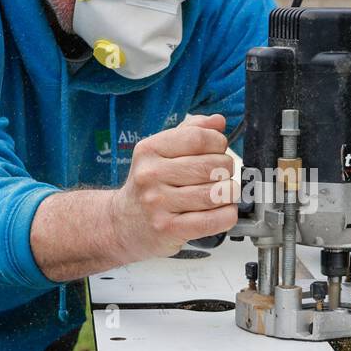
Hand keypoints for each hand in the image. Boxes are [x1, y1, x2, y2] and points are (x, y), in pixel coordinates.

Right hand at [109, 114, 238, 257]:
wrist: (122, 224)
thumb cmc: (148, 187)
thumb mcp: (161, 153)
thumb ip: (190, 132)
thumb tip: (218, 121)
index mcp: (150, 150)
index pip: (198, 138)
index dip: (218, 143)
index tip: (218, 151)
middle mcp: (150, 174)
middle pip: (211, 166)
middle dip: (225, 170)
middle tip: (221, 176)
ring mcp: (158, 203)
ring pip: (216, 193)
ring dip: (228, 194)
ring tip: (221, 194)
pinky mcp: (168, 229)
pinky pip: (213, 220)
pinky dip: (227, 215)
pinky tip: (221, 211)